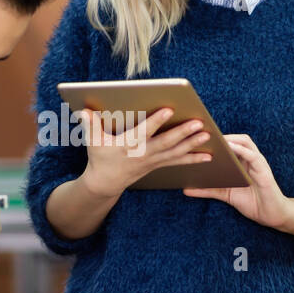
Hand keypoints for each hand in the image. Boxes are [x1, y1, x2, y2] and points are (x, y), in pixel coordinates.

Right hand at [81, 107, 215, 198]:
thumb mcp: (93, 142)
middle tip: (198, 123)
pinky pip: (178, 161)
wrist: (106, 183)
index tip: (168, 110)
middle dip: (183, 133)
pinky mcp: (158, 164)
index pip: (144, 132)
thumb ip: (91, 125)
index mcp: (128, 145)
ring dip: (193, 144)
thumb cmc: (100, 158)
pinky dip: (193, 158)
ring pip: (176, 152)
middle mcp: (143, 154)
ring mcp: (153, 161)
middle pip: (166, 143)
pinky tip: (209, 155)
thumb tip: (84, 110)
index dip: (156, 121)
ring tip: (208, 135)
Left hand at [183, 134, 293, 229]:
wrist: (272, 215)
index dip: (216, 137)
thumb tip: (185, 189)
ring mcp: (258, 163)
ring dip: (230, 138)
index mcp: (242, 161)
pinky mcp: (263, 171)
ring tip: (214, 138)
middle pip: (236, 138)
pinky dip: (240, 150)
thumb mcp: (226, 195)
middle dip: (221, 134)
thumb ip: (208, 190)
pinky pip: (252, 156)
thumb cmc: (252, 202)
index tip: (198, 134)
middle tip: (203, 133)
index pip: (230, 143)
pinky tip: (229, 148)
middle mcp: (250, 158)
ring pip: (245, 142)